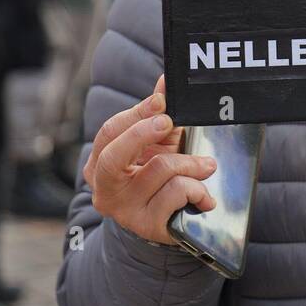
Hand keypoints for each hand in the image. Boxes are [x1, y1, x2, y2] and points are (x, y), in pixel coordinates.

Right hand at [83, 76, 216, 245]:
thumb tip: (165, 80)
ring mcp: (125, 211)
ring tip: (206, 166)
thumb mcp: (156, 143)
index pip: (109, 133)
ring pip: (158, 170)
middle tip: (170, 121)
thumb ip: (157, 112)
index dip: (136, 115)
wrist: (166, 222)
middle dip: (143, 133)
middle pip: (114, 156)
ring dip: (190, 163)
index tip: (161, 102)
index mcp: (99, 164)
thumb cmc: (157, 175)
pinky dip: (197, 189)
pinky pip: (176, 193)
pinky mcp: (147, 226)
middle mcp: (105, 190)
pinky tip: (204, 196)